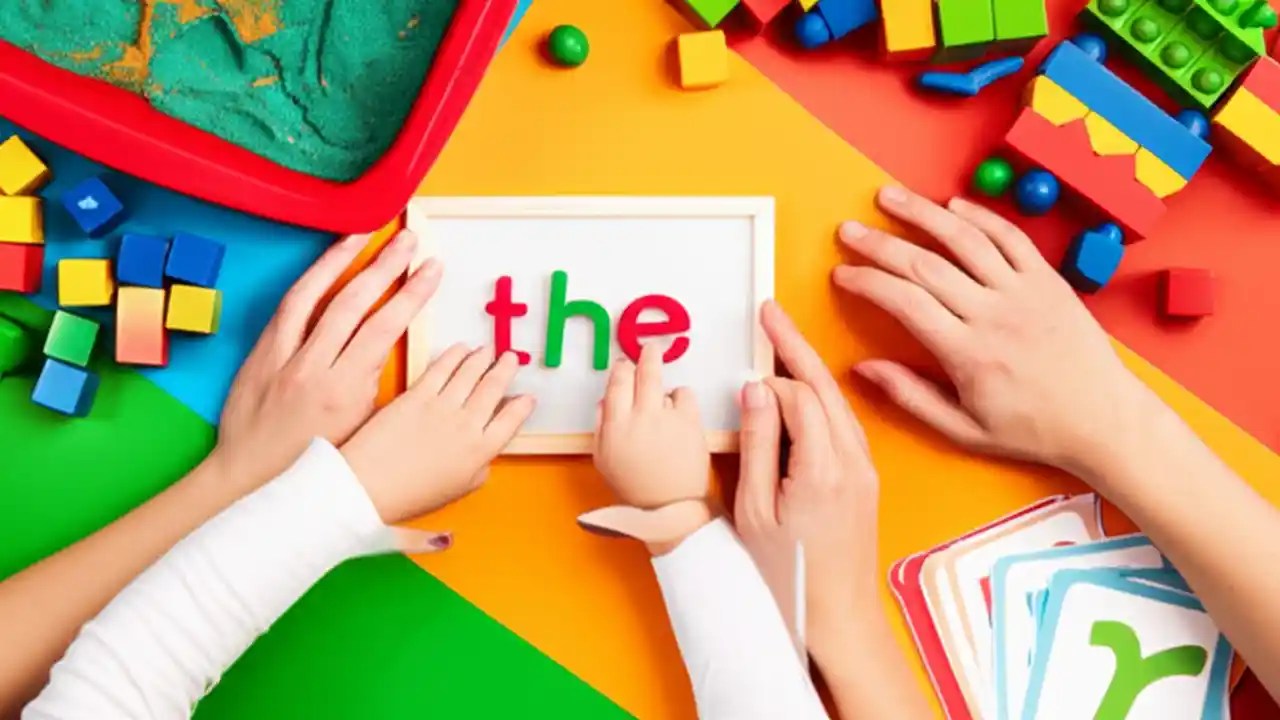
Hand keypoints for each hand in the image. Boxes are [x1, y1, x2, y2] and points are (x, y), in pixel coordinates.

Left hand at [212, 230, 439, 490]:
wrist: (250, 476)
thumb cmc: (312, 462)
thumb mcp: (360, 432)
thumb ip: (376, 387)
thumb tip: (391, 348)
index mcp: (344, 390)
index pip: (385, 327)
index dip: (412, 293)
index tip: (432, 270)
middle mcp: (312, 366)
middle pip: (354, 302)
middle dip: (386, 265)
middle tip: (409, 240)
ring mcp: (282, 356)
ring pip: (314, 294)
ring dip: (343, 259)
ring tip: (365, 234)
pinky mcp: (262, 351)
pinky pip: (286, 306)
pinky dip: (308, 280)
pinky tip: (324, 263)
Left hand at [340, 346, 535, 522]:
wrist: (368, 488)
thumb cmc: (407, 496)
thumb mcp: (456, 491)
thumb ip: (478, 470)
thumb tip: (485, 456)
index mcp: (480, 452)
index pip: (512, 421)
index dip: (523, 406)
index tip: (527, 397)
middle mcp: (467, 425)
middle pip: (494, 389)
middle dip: (505, 370)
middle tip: (511, 359)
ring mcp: (442, 407)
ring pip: (471, 372)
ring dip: (483, 358)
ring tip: (488, 350)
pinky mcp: (417, 395)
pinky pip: (442, 367)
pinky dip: (455, 355)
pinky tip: (460, 349)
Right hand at [593, 343, 710, 530]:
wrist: (670, 508)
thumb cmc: (635, 487)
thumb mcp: (603, 459)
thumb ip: (601, 426)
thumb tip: (606, 400)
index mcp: (615, 426)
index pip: (617, 382)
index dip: (622, 369)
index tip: (624, 366)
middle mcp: (640, 417)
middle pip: (643, 372)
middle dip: (647, 356)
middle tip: (650, 349)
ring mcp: (667, 418)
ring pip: (665, 385)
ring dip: (664, 392)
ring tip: (664, 411)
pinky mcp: (690, 422)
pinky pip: (686, 394)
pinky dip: (682, 400)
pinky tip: (678, 416)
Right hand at [735, 301, 880, 661]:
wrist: (838, 616)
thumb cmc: (790, 572)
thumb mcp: (755, 510)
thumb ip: (756, 444)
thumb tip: (757, 391)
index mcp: (822, 467)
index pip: (798, 397)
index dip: (770, 382)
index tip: (745, 373)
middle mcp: (853, 460)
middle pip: (824, 386)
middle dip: (796, 347)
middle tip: (771, 314)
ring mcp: (865, 468)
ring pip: (838, 402)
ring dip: (811, 370)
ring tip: (786, 341)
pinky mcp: (867, 478)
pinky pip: (844, 423)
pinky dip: (822, 399)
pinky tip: (805, 392)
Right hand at [833, 186, 1158, 477]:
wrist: (1103, 418)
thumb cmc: (1031, 429)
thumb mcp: (964, 431)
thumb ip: (910, 397)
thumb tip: (861, 368)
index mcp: (969, 355)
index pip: (905, 304)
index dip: (868, 283)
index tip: (841, 274)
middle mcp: (994, 315)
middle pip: (926, 265)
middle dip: (880, 244)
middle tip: (848, 231)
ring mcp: (1024, 292)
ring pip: (965, 240)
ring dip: (922, 214)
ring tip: (889, 196)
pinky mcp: (1049, 280)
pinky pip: (1010, 238)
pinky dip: (980, 216)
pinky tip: (952, 205)